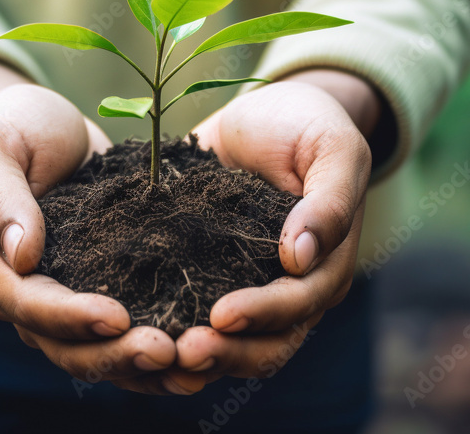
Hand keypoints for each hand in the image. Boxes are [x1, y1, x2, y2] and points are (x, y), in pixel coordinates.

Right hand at [0, 60, 178, 389]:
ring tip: (195, 366)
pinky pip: (131, 336)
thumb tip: (20, 255)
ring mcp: (70, 305)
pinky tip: (205, 354)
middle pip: (69, 347)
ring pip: (103, 354)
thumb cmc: (17, 129)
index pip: (31, 307)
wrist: (47, 127)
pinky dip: (165, 350)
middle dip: (117, 355)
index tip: (115, 318)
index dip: (71, 318)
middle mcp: (32, 302)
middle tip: (168, 353)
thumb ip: (2, 199)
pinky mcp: (108, 295)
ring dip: (146, 368)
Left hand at [165, 71, 377, 387]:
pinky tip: (137, 336)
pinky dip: (173, 331)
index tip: (221, 315)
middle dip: (228, 352)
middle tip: (183, 352)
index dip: (263, 315)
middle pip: (266, 344)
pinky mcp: (209, 276)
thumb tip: (302, 258)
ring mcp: (250, 288)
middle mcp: (291, 290)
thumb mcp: (332, 148)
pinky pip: (193, 314)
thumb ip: (331, 200)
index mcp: (327, 267)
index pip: (299, 306)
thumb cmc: (307, 125)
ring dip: (200, 356)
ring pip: (231, 344)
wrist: (265, 113)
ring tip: (160, 356)